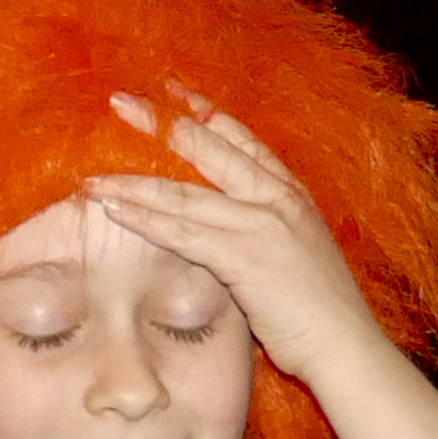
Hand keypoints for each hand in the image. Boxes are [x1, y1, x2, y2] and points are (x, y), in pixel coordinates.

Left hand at [84, 88, 384, 379]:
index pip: (243, 140)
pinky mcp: (244, 256)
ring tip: (93, 174)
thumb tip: (225, 230)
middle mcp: (277, 199)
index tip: (174, 94)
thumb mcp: (295, 254)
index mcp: (291, 194)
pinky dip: (143, 218)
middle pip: (208, 149)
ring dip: (133, 181)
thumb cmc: (321, 310)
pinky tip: (112, 209)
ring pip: (184, 194)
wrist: (345, 344)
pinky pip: (181, 232)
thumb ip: (262, 232)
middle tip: (120, 102)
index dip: (205, 114)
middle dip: (159, 123)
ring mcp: (261, 224)